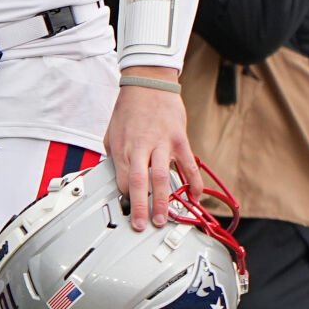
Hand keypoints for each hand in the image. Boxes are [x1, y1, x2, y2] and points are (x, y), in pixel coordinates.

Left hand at [102, 71, 201, 230]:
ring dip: (163, 201)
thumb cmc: (130, 108)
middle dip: (140, 207)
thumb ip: (115, 155)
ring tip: (164, 219)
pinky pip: (188, 165)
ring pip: (162, 177)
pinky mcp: (179, 140)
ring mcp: (161, 144)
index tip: (129, 209)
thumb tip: (115, 176)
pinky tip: (196, 197)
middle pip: (139, 182)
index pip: (122, 180)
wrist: (148, 83)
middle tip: (143, 225)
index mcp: (122, 147)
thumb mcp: (112, 132)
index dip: (125, 197)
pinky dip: (194, 183)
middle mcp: (140, 147)